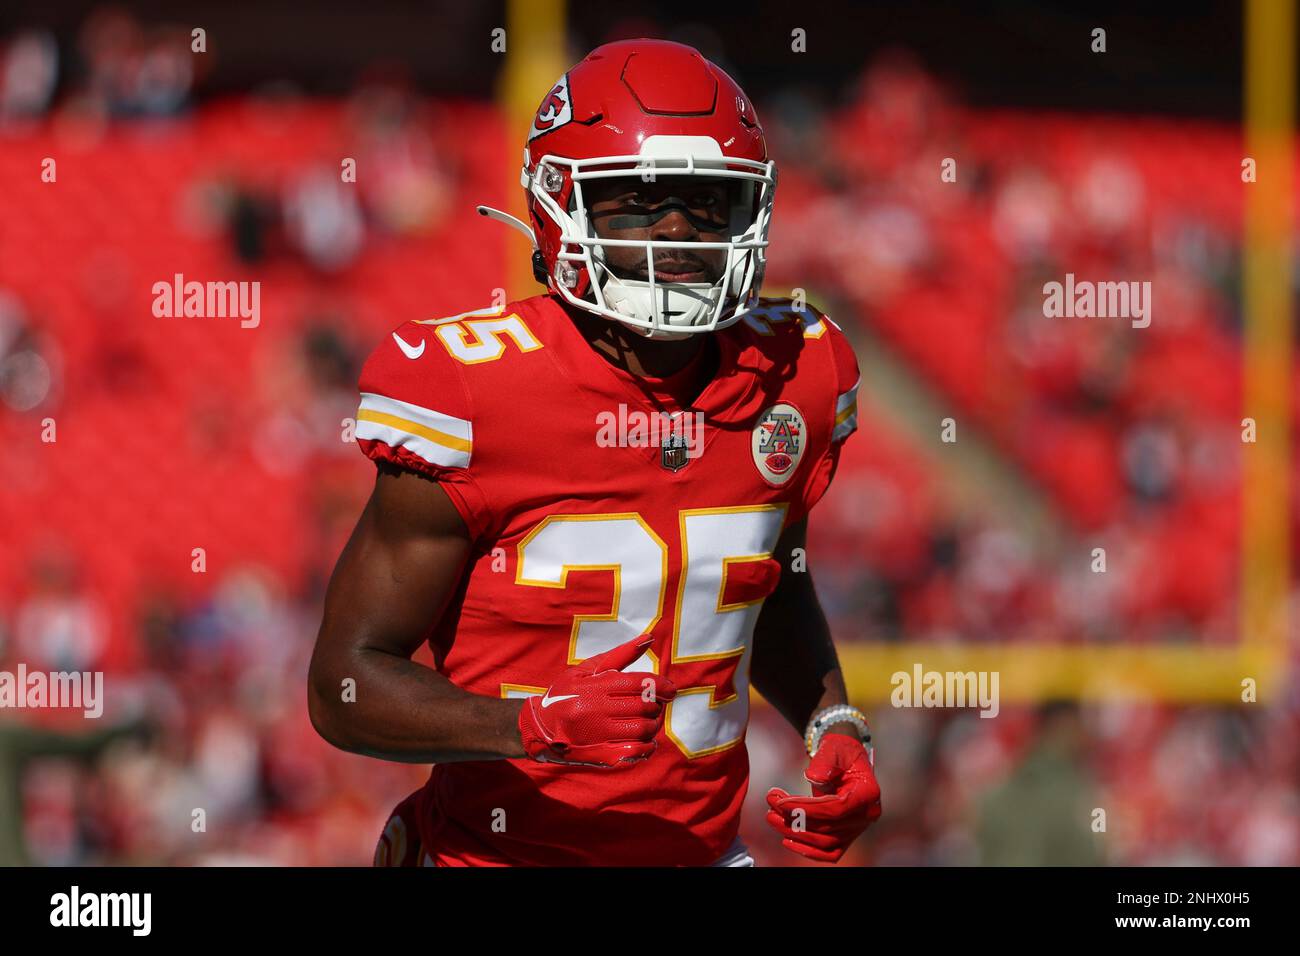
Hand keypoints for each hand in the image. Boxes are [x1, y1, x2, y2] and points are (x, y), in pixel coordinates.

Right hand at [518, 635, 676, 767]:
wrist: (538, 727)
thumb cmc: (566, 693)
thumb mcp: (587, 670)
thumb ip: (619, 655)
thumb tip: (649, 638)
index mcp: (594, 686)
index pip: (639, 684)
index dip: (662, 686)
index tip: (671, 689)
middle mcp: (595, 710)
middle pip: (644, 706)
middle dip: (658, 705)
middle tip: (659, 705)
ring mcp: (597, 735)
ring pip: (642, 729)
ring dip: (654, 725)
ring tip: (652, 721)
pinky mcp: (598, 754)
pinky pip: (633, 752)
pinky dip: (646, 747)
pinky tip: (646, 741)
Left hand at [766, 732, 880, 861]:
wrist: (844, 757)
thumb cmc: (839, 751)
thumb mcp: (832, 749)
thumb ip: (824, 763)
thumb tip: (814, 779)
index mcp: (868, 794)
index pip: (835, 809)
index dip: (806, 808)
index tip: (780, 802)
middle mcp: (867, 815)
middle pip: (828, 827)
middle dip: (796, 818)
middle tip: (771, 805)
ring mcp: (858, 828)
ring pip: (826, 842)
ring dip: (796, 832)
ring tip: (772, 817)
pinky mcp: (847, 835)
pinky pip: (830, 851)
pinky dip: (810, 851)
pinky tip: (788, 840)